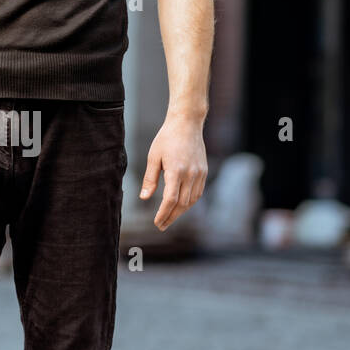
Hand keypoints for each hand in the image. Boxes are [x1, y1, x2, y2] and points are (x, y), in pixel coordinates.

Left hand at [139, 113, 206, 230]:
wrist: (187, 123)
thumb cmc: (166, 138)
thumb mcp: (153, 157)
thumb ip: (150, 179)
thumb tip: (144, 198)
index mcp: (176, 170)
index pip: (171, 200)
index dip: (163, 214)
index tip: (157, 222)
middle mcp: (190, 174)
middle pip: (182, 204)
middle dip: (171, 217)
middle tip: (161, 226)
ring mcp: (200, 173)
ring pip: (192, 200)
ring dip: (180, 211)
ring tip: (169, 218)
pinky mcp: (204, 171)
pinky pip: (198, 192)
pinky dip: (189, 202)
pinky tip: (180, 205)